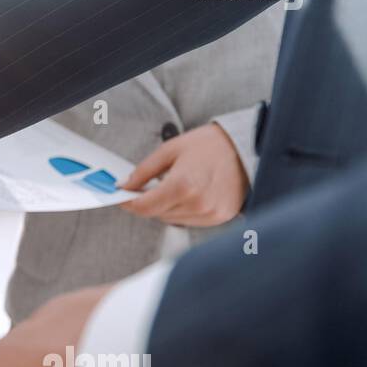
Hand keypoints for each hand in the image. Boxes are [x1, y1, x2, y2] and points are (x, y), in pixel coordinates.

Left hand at [120, 123, 248, 226]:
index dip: (129, 203)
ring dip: (165, 207)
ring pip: (171, 219)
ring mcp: (210, 214)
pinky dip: (182, 210)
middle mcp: (197, 204)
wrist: (244, 148)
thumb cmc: (210, 145)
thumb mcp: (169, 150)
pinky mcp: (219, 218)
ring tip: (175, 185)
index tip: (122, 196)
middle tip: (147, 187)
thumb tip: (125, 185)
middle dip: (147, 201)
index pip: (144, 207)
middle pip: (156, 214)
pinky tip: (189, 193)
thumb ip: (143, 171)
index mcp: (182, 185)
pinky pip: (189, 221)